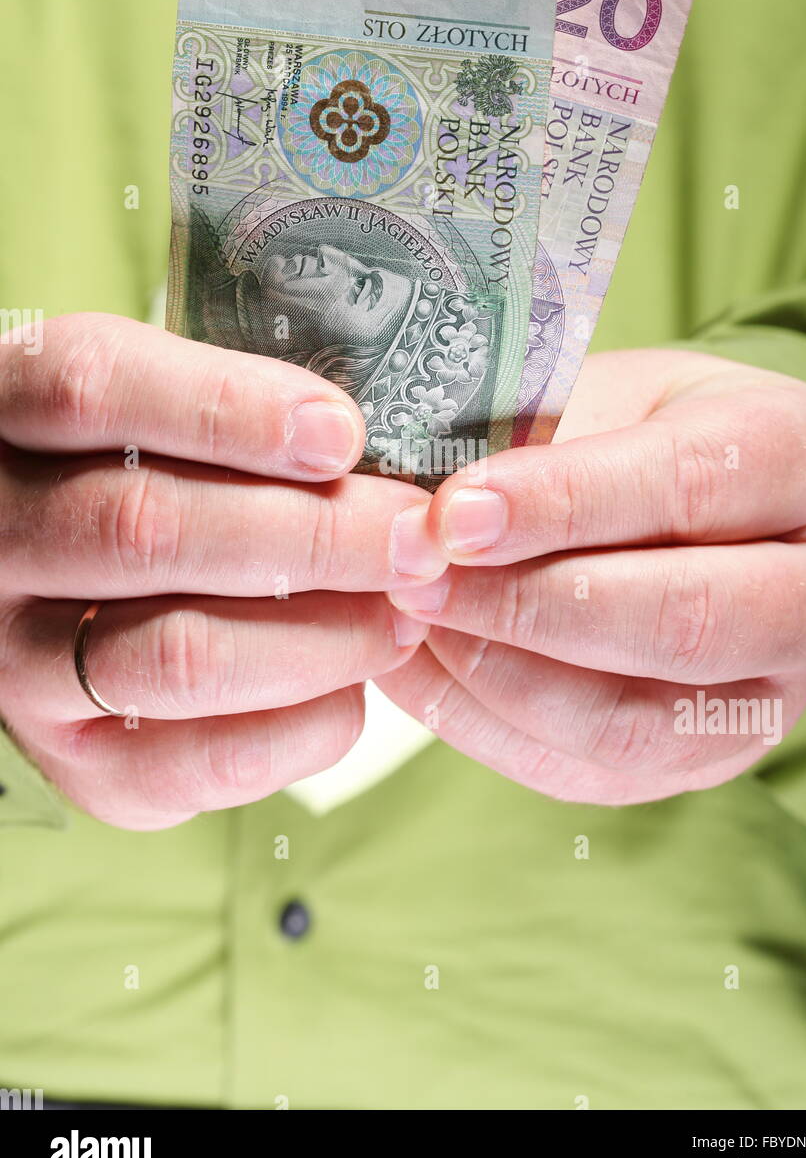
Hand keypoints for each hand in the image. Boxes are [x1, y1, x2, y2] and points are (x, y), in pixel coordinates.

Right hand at [0, 314, 444, 828]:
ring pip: (181, 655)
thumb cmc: (133, 485)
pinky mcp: (81, 766)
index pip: (92, 391)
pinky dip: (307, 722)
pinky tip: (356, 685)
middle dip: (311, 536)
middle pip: (147, 532)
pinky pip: (206, 759)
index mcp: (6, 421)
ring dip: (324, 636)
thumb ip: (226, 412)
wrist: (51, 610)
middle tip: (413, 536)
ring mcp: (25, 666)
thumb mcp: (146, 415)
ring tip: (406, 612)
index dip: (227, 409)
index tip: (341, 433)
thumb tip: (358, 446)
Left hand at [382, 348, 805, 803]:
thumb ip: (537, 440)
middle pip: (678, 622)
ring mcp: (768, 696)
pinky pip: (587, 772)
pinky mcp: (703, 761)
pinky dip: (485, 725)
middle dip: (524, 607)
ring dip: (497, 677)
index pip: (686, 489)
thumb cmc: (653, 431)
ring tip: (412, 620)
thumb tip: (416, 506)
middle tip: (418, 577)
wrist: (724, 505)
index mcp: (801, 462)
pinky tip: (421, 668)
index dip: (559, 506)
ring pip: (633, 725)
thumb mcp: (613, 393)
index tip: (452, 515)